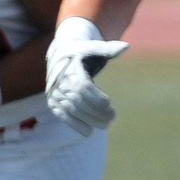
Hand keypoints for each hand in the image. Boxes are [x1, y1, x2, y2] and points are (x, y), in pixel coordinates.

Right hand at [46, 17, 128, 134]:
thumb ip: (109, 48)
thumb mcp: (94, 47)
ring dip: (88, 121)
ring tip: (106, 125)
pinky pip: (63, 116)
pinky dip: (75, 125)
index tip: (110, 104)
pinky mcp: (53, 102)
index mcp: (70, 69)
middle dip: (95, 112)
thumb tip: (126, 46)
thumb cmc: (82, 51)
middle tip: (112, 118)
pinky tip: (89, 133)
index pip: (82, 87)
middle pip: (79, 102)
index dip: (96, 98)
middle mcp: (60, 82)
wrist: (59, 54)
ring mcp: (55, 93)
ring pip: (72, 111)